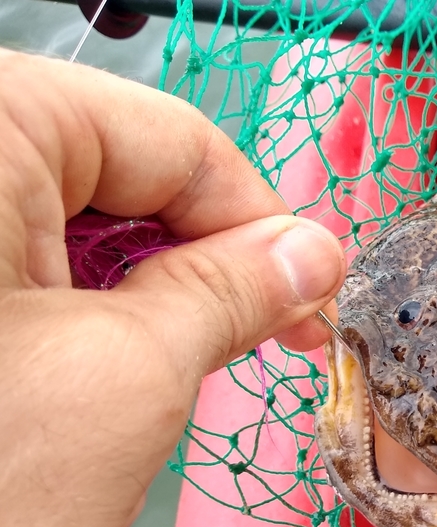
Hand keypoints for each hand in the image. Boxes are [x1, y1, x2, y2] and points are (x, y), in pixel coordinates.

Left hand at [0, 50, 345, 526]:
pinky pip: (26, 267)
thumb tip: (310, 252)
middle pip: (120, 174)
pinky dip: (87, 312)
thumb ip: (232, 293)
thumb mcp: (128, 378)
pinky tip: (101, 372)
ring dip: (145, 293)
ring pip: (78, 225)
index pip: (172, 140)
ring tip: (164, 372)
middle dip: (201, 262)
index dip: (258, 224)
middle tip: (257, 342)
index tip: (306, 296)